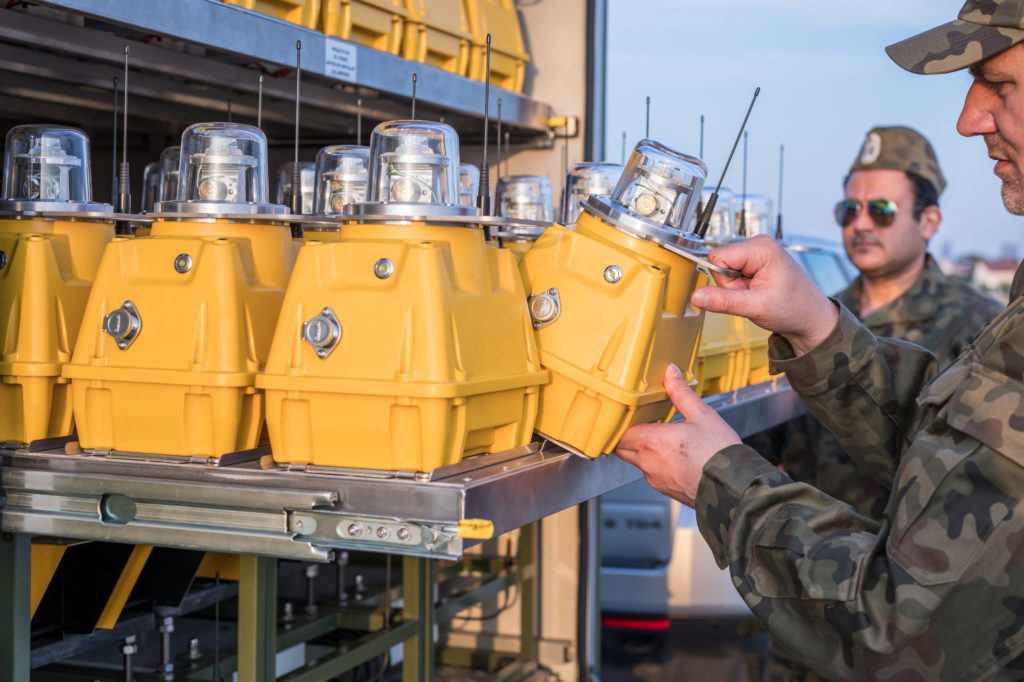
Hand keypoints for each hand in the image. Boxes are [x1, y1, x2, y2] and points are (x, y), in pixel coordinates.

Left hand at [614, 364, 740, 506]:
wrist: (734, 485)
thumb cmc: (719, 452)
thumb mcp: (701, 414)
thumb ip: (680, 392)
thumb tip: (671, 374)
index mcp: (652, 441)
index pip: (619, 433)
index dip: (620, 423)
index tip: (627, 414)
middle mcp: (648, 462)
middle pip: (621, 449)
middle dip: (626, 436)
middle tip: (639, 424)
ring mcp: (655, 478)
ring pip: (636, 461)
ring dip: (642, 450)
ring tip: (661, 438)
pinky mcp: (664, 489)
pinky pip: (651, 473)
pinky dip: (656, 463)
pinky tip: (674, 455)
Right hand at [692, 235, 838, 354]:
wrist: (811, 318)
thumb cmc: (794, 308)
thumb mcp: (756, 307)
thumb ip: (723, 301)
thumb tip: (697, 296)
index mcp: (761, 247)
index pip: (718, 257)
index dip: (725, 281)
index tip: (744, 291)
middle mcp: (759, 244)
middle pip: (721, 263)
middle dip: (731, 285)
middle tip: (753, 295)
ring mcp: (758, 253)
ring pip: (726, 270)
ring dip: (737, 288)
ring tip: (758, 294)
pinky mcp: (756, 261)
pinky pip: (734, 274)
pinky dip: (742, 287)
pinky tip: (758, 292)